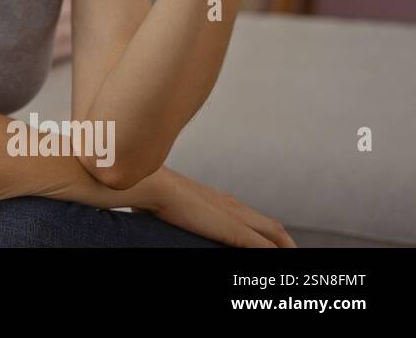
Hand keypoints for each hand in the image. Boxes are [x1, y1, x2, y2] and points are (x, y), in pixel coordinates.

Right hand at [135, 167, 296, 247]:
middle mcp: (234, 207)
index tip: (274, 243)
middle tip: (294, 253)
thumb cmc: (155, 192)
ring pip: (276, 235)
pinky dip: (276, 255)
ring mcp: (237, 218)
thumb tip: (172, 215)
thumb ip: (182, 211)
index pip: (255, 218)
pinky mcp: (235, 231)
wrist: (155, 185)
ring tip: (295, 260)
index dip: (269, 232)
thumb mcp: (172, 204)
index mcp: (222, 202)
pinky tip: (282, 264)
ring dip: (287, 248)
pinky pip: (265, 247)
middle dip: (286, 243)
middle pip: (273, 226)